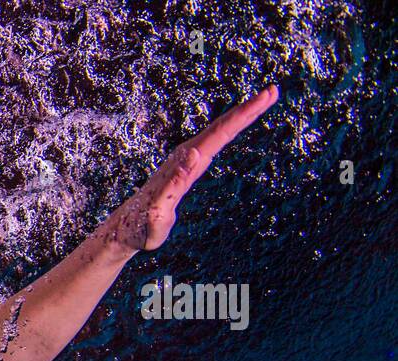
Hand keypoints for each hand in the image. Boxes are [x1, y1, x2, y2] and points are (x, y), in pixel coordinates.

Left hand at [104, 84, 279, 252]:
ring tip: (264, 99)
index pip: (218, 135)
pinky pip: (213, 141)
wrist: (126, 229)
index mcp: (183, 165)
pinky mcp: (187, 164)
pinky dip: (229, 128)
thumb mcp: (157, 214)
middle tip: (273, 91)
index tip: (263, 99)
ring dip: (241, 114)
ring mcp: (186, 159)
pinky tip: (239, 121)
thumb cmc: (141, 228)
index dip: (242, 116)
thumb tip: (193, 155)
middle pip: (221, 127)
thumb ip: (172, 187)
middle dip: (247, 109)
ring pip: (218, 131)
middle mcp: (185, 156)